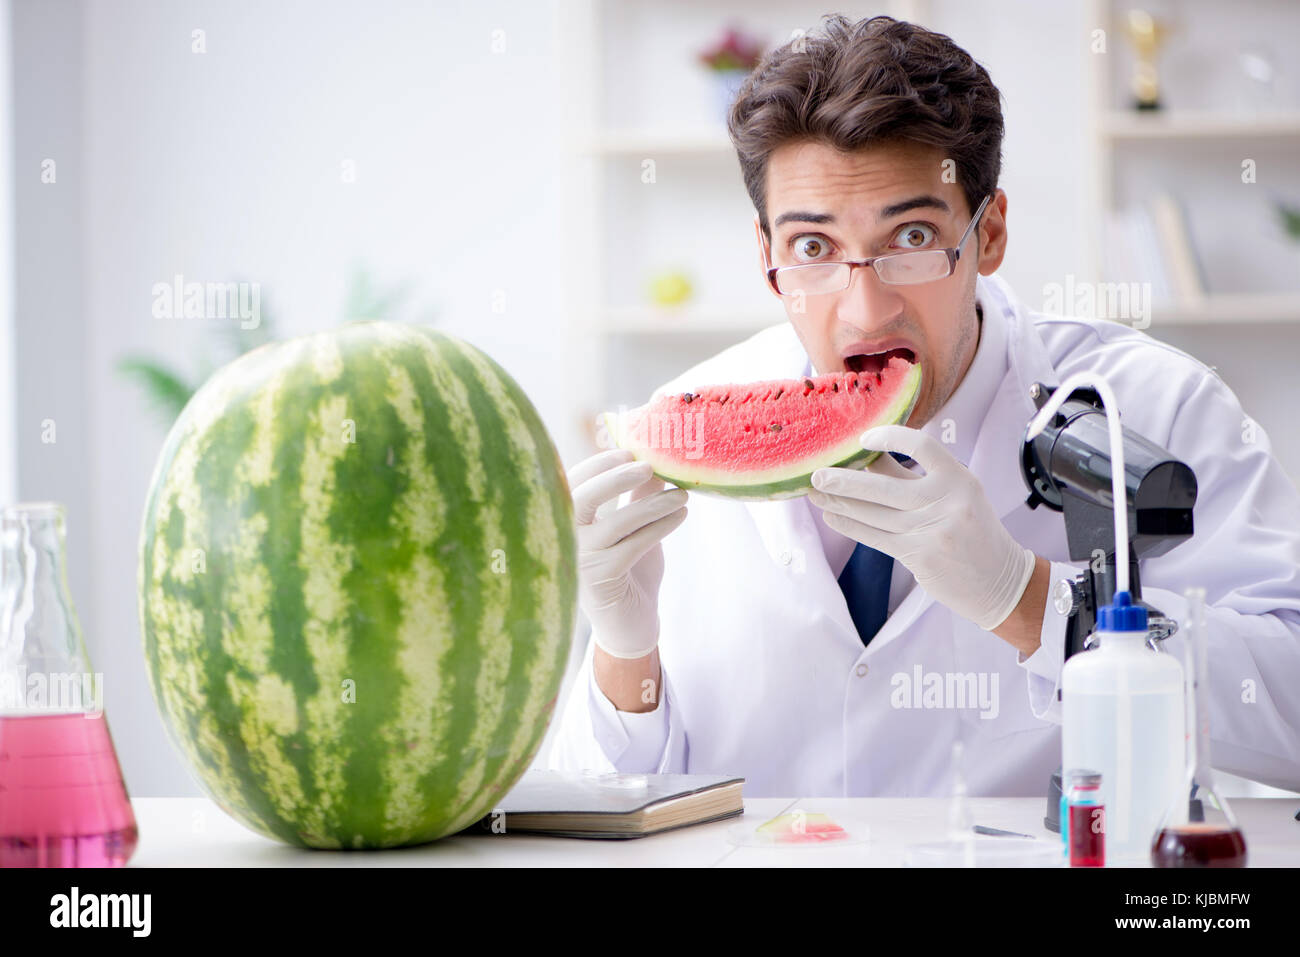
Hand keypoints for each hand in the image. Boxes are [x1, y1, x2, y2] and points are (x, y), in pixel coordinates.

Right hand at [568, 449, 688, 658]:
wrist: (629, 625)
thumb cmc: (628, 571)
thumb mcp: (632, 528)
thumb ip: (637, 496)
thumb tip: (654, 459)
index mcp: (565, 520)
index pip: (571, 481)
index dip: (599, 464)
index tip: (629, 452)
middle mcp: (565, 538)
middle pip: (582, 497)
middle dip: (616, 478)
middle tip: (649, 466)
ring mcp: (580, 560)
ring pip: (617, 522)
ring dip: (653, 504)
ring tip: (682, 494)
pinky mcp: (601, 580)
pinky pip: (634, 545)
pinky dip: (660, 527)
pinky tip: (680, 515)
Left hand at [808, 425, 1036, 630]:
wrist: (998, 580)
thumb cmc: (971, 530)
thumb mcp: (957, 495)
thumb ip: (915, 477)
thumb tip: (867, 456)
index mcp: (960, 479)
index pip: (923, 446)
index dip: (890, 437)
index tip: (864, 438)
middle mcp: (948, 502)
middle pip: (884, 486)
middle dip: (844, 480)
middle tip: (816, 473)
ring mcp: (933, 531)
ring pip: (873, 513)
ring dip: (839, 503)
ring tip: (814, 494)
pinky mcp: (919, 556)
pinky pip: (874, 536)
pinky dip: (849, 525)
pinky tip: (832, 516)